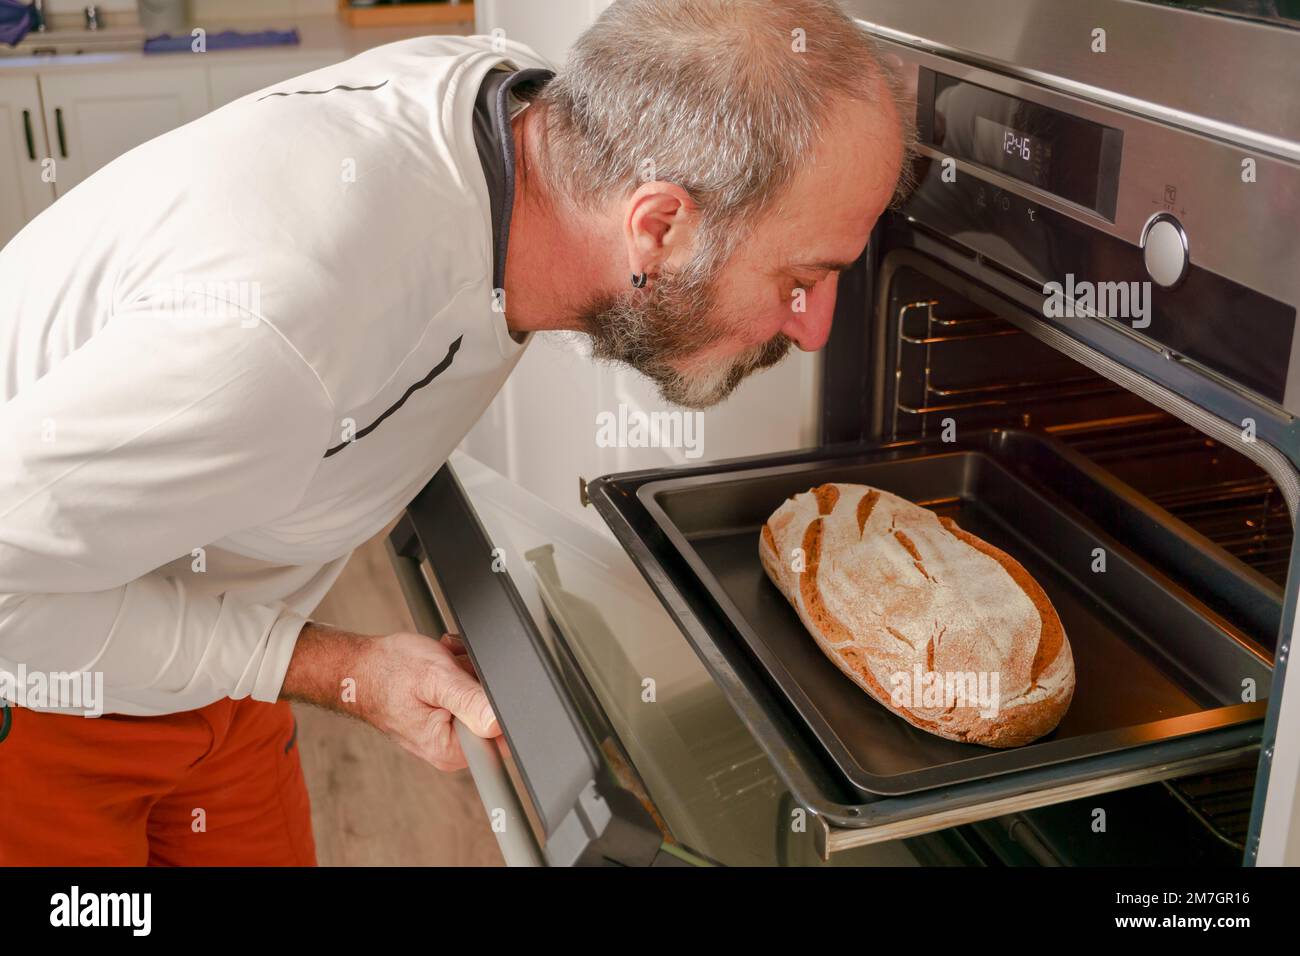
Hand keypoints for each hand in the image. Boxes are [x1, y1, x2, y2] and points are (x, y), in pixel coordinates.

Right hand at [357, 631, 500, 771]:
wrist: (358, 669)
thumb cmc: (386, 672)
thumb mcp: (435, 678)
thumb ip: (470, 700)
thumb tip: (499, 722)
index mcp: (448, 748)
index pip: (500, 734)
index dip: (496, 700)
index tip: (472, 682)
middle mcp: (449, 748)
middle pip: (492, 712)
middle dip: (478, 681)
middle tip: (451, 668)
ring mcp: (447, 734)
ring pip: (481, 698)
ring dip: (467, 672)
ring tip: (442, 664)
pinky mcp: (445, 720)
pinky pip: (467, 696)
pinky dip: (459, 675)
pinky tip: (442, 666)